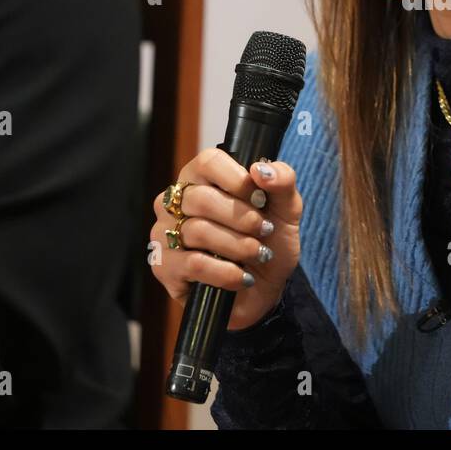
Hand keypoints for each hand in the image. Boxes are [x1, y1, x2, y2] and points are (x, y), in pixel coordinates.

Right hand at [149, 148, 301, 330]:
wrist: (263, 288)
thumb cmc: (268, 240)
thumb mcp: (287, 209)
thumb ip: (282, 181)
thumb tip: (260, 169)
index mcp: (201, 178)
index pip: (208, 161)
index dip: (238, 180)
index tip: (260, 199)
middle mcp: (175, 202)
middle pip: (201, 199)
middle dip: (243, 218)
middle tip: (265, 230)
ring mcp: (164, 233)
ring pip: (197, 231)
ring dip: (239, 246)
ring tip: (258, 254)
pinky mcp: (164, 267)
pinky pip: (193, 264)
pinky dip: (226, 272)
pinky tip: (242, 277)